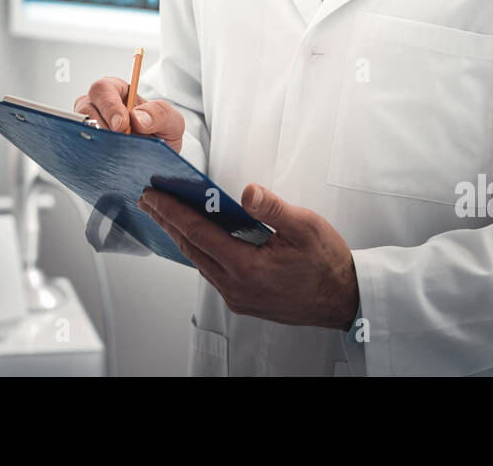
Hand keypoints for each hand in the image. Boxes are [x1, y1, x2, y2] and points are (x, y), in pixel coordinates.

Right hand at [74, 76, 184, 152]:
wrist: (156, 160)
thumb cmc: (160, 134)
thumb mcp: (172, 123)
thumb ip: (161, 114)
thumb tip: (137, 117)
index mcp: (118, 91)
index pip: (104, 89)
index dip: (110, 106)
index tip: (122, 124)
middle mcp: (98, 105)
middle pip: (85, 107)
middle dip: (100, 126)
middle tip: (117, 142)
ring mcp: (88, 125)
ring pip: (79, 128)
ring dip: (96, 142)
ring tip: (114, 154)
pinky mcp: (85, 145)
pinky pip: (79, 147)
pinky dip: (91, 154)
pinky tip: (106, 163)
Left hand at [139, 182, 359, 329]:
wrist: (343, 299)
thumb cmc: (327, 264)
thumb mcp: (305, 227)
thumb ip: (273, 208)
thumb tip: (248, 191)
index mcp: (247, 267)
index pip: (198, 233)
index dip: (172, 211)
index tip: (153, 195)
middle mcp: (236, 286)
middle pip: (190, 249)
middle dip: (167, 222)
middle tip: (149, 200)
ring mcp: (238, 297)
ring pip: (199, 262)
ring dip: (181, 237)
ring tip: (166, 215)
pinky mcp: (243, 300)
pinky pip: (211, 272)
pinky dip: (199, 251)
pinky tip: (196, 239)